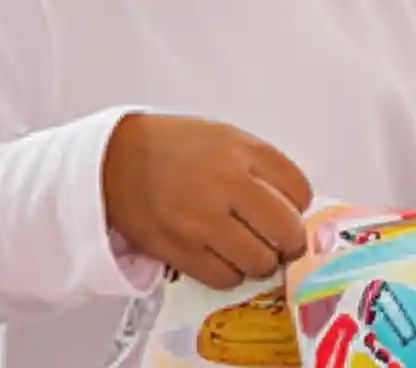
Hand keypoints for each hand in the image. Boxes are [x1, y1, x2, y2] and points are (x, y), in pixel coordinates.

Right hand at [102, 113, 312, 289]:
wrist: (115, 160)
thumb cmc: (174, 147)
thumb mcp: (226, 137)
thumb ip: (261, 167)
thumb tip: (293, 206)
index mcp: (243, 151)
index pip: (300, 191)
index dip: (300, 205)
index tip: (290, 209)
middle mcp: (228, 184)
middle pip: (286, 231)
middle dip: (291, 242)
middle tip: (282, 242)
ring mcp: (203, 220)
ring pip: (259, 261)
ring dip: (262, 261)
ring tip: (250, 250)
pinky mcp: (180, 250)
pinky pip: (225, 278)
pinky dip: (231, 274)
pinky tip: (224, 258)